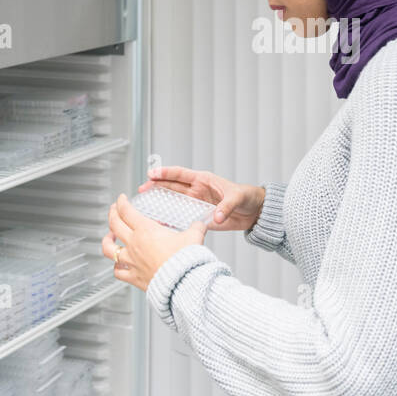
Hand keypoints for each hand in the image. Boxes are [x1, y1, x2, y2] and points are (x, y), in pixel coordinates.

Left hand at [102, 193, 206, 291]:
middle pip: (114, 224)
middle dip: (112, 214)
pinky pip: (118, 272)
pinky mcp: (134, 277)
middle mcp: (135, 244)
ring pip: (109, 248)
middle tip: (113, 210)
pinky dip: (116, 267)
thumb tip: (200, 224)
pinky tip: (118, 265)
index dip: (122, 202)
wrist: (183, 282)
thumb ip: (196, 227)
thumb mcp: (194, 236)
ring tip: (108, 237)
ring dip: (106, 240)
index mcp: (147, 230)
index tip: (121, 199)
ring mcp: (132, 261)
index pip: (127, 211)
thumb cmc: (186, 260)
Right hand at [136, 166, 265, 232]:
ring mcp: (196, 204)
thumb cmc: (247, 197)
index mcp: (204, 180)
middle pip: (172, 186)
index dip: (165, 173)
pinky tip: (160, 222)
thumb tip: (217, 216)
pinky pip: (182, 217)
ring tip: (145, 205)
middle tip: (142, 189)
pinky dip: (171, 219)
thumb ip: (227, 206)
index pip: (180, 174)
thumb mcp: (238, 197)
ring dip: (160, 202)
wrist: (254, 212)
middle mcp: (197, 191)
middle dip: (156, 186)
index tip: (152, 174)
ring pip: (173, 201)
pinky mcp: (199, 217)